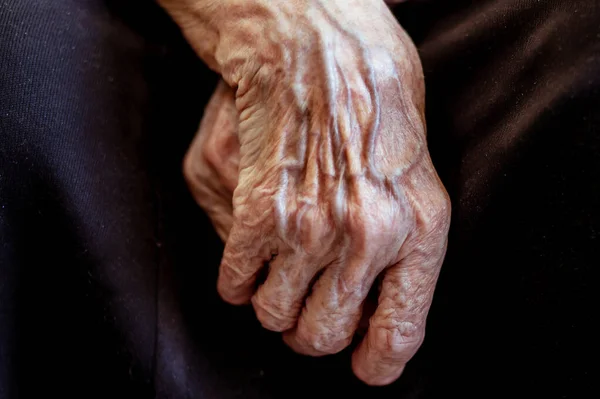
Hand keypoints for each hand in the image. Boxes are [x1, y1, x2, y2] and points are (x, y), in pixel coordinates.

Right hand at [163, 0, 450, 385]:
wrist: (321, 51)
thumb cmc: (372, 111)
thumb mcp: (419, 181)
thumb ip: (399, 257)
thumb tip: (369, 316)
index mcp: (418, 232)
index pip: (399, 331)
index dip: (378, 361)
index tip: (365, 368)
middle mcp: (366, 237)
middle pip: (323, 336)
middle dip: (312, 330)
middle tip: (308, 305)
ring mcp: (308, 229)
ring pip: (274, 318)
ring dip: (273, 303)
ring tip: (280, 270)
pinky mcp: (255, 213)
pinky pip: (234, 285)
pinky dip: (237, 280)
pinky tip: (248, 254)